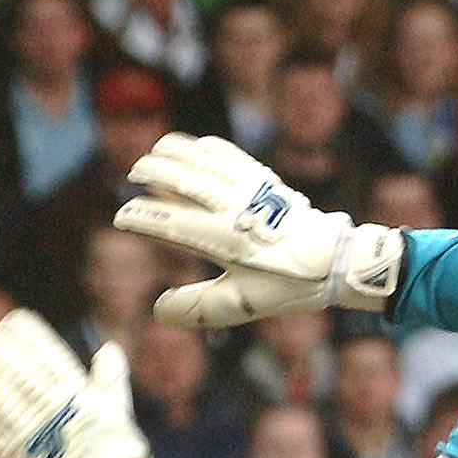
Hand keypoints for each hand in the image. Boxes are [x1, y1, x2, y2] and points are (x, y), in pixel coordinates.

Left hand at [0, 310, 169, 457]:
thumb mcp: (117, 413)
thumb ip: (109, 380)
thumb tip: (110, 349)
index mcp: (75, 390)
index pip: (41, 346)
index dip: (16, 332)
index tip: (1, 329)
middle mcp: (50, 404)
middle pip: (6, 362)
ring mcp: (29, 429)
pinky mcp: (10, 456)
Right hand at [119, 134, 404, 327]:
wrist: (335, 259)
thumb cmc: (289, 284)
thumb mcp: (244, 305)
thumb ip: (198, 308)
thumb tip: (158, 309)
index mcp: (227, 240)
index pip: (172, 224)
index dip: (142, 218)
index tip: (122, 218)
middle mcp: (235, 208)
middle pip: (183, 180)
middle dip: (152, 173)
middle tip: (133, 174)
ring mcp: (251, 188)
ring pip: (203, 160)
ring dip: (173, 153)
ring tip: (152, 154)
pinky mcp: (264, 178)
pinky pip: (228, 154)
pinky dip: (204, 147)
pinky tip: (190, 148)